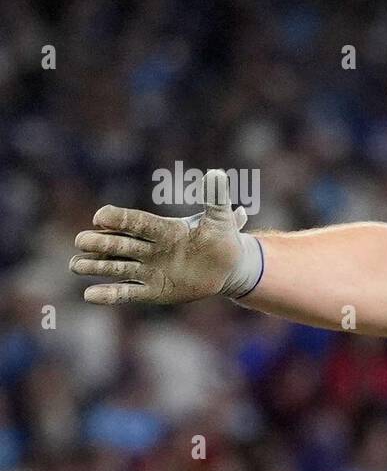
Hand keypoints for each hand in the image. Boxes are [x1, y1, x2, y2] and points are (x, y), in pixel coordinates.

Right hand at [70, 169, 261, 304]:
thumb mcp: (222, 220)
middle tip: (81, 241)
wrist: (228, 266)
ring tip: (75, 265)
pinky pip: (127, 293)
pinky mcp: (152, 290)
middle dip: (100, 242)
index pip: (137, 222)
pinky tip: (90, 295)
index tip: (100, 217)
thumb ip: (216, 199)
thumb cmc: (222, 238)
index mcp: (163, 230)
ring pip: (117, 266)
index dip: (119, 219)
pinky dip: (110, 294)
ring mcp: (148, 270)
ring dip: (96, 266)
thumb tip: (217, 175)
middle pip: (119, 243)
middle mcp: (149, 249)